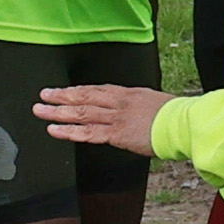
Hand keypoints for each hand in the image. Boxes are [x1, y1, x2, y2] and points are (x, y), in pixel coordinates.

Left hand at [35, 85, 171, 155]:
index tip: (62, 91)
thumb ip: (137, 106)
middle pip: (83, 96)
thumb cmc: (174, 115)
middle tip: (42, 96)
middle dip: (60, 97)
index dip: (76, 90)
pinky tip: (54, 130)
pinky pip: (88, 133)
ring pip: (80, 112)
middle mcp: (117, 102)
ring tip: (40, 111)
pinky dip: (69, 131)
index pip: (96, 89)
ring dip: (57, 112)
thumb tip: (132, 112)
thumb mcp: (153, 102)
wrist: (183, 122)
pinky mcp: (116, 134)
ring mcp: (115, 117)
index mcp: (127, 93)